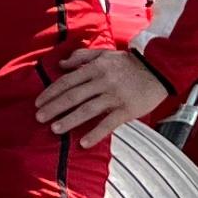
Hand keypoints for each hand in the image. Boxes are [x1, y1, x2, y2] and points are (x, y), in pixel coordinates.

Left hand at [34, 44, 168, 145]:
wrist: (158, 69)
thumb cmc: (129, 63)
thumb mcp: (104, 54)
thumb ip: (81, 57)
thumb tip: (61, 64)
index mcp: (96, 68)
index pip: (68, 81)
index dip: (51, 92)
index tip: (38, 102)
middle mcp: (103, 81)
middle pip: (73, 95)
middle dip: (54, 107)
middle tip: (39, 118)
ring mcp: (115, 96)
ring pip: (87, 109)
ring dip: (69, 120)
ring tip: (55, 129)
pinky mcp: (127, 110)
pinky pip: (108, 123)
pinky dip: (95, 133)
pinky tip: (83, 143)